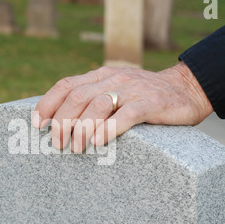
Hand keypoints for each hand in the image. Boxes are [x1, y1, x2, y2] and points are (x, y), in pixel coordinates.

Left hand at [32, 61, 212, 152]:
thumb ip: (92, 98)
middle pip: (77, 97)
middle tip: (58, 145)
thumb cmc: (144, 97)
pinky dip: (110, 129)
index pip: (66, 85)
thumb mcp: (116, 90)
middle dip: (62, 122)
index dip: (47, 104)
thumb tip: (61, 122)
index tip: (37, 124)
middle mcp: (114, 79)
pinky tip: (100, 142)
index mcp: (101, 75)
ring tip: (77, 149)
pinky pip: (127, 114)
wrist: (187, 88)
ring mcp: (133, 90)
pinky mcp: (152, 103)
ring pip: (98, 105)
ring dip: (82, 129)